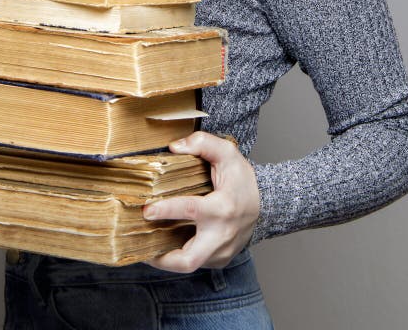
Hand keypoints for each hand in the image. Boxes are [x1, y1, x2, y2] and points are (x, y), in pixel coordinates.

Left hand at [142, 131, 259, 272]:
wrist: (265, 205)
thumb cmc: (242, 179)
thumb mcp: (227, 153)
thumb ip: (202, 143)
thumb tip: (174, 147)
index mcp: (222, 208)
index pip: (190, 210)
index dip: (165, 210)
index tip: (146, 209)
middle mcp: (221, 235)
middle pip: (188, 260)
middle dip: (161, 258)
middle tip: (141, 243)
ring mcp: (221, 251)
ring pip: (188, 264)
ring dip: (165, 257)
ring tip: (147, 241)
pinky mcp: (219, 259)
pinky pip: (195, 261)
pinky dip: (178, 254)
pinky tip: (166, 240)